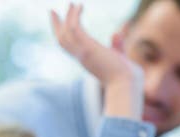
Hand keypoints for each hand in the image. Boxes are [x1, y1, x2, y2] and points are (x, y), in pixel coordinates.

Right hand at [50, 3, 142, 118]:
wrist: (127, 85)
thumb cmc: (126, 75)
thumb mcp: (120, 57)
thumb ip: (117, 46)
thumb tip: (116, 32)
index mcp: (87, 61)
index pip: (69, 47)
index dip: (62, 35)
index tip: (61, 23)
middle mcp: (82, 57)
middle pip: (62, 41)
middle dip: (56, 25)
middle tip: (52, 11)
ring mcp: (83, 53)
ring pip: (66, 34)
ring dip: (67, 17)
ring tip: (72, 3)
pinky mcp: (88, 49)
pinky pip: (75, 29)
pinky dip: (75, 17)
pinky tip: (81, 6)